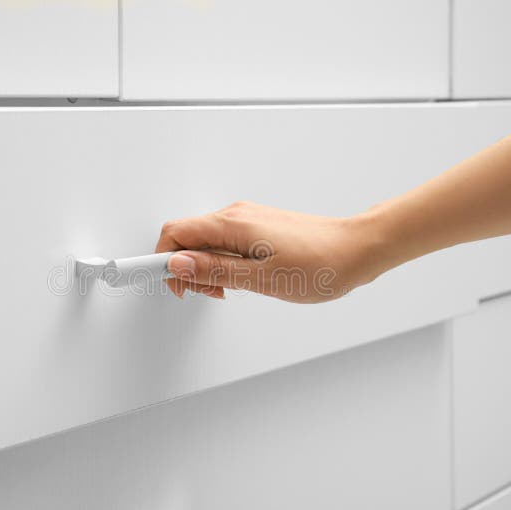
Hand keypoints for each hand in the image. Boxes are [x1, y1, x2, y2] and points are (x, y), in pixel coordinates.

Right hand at [155, 201, 389, 302]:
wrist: (359, 249)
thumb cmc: (321, 263)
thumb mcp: (262, 279)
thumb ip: (215, 271)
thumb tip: (177, 265)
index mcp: (232, 225)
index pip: (174, 233)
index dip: (158, 259)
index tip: (151, 279)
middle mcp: (236, 215)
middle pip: (186, 238)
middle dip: (185, 269)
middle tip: (206, 294)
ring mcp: (248, 219)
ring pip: (205, 242)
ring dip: (205, 268)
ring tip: (228, 290)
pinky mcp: (258, 227)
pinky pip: (224, 242)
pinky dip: (221, 263)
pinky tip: (240, 279)